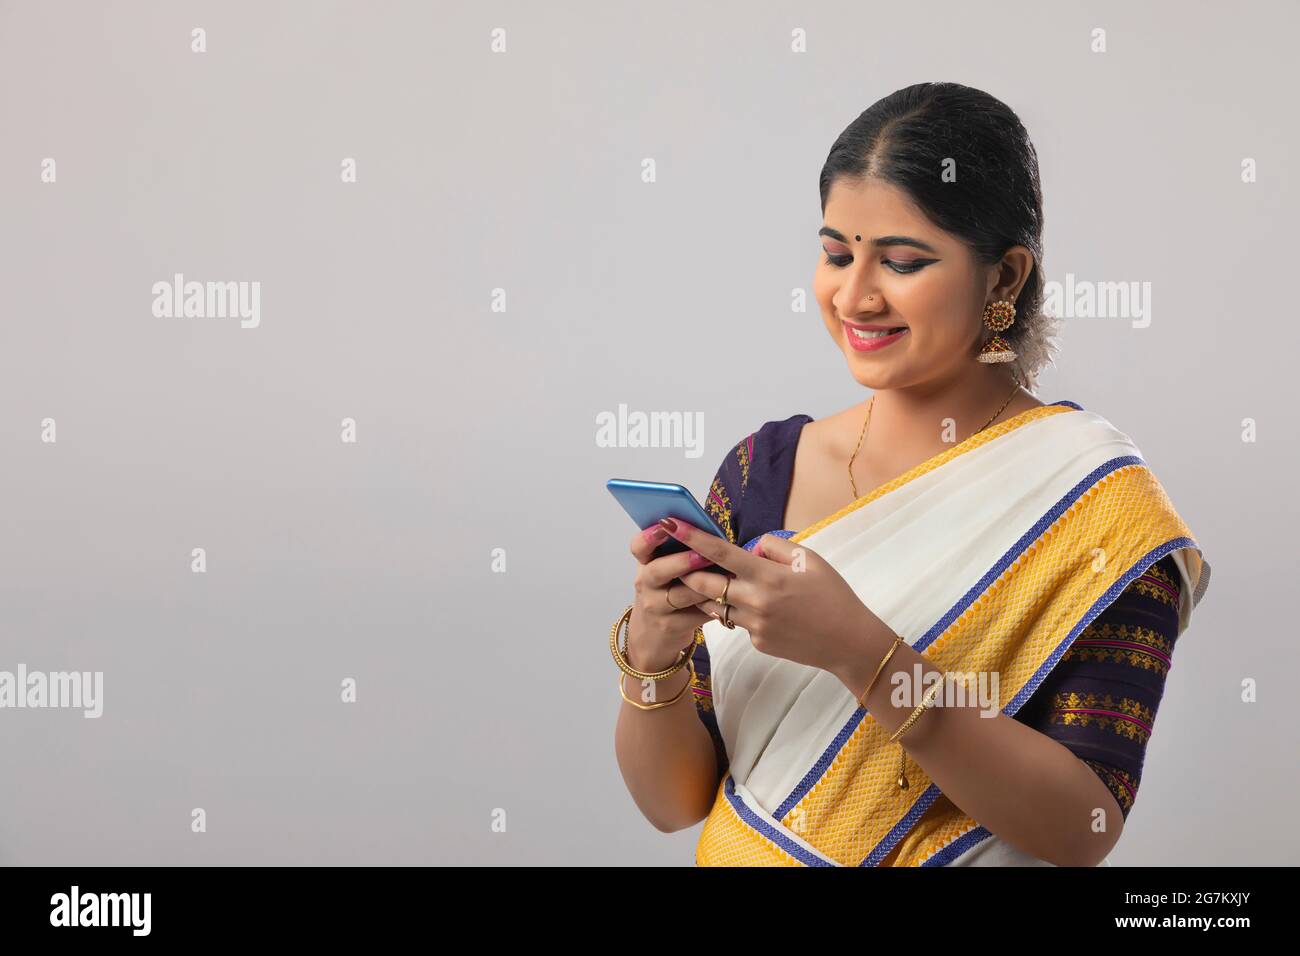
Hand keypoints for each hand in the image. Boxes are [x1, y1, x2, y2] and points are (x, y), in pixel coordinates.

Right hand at [624, 523, 717, 671]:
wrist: (653, 635)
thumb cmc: (666, 593)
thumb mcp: (664, 572)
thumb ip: (679, 552)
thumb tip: (711, 531)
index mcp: (645, 563)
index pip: (639, 546)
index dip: (650, 535)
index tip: (665, 524)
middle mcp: (646, 584)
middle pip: (658, 570)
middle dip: (682, 561)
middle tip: (703, 554)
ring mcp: (656, 607)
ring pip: (680, 595)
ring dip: (703, 585)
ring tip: (725, 575)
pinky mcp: (671, 626)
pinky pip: (695, 613)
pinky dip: (712, 604)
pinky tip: (728, 597)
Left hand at [664, 518, 892, 679]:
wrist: (849, 642)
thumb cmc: (833, 595)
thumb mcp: (811, 560)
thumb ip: (775, 548)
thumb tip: (750, 549)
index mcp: (769, 577)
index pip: (721, 553)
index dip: (693, 537)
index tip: (671, 523)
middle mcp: (756, 602)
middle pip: (703, 584)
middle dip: (688, 570)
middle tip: (681, 559)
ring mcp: (754, 626)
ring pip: (714, 606)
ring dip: (708, 593)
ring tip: (714, 582)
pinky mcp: (757, 643)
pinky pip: (736, 623)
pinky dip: (738, 611)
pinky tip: (757, 608)